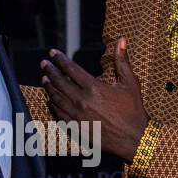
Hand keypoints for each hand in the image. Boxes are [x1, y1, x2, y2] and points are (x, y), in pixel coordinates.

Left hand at [41, 37, 147, 161]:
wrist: (134, 138)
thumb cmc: (133, 110)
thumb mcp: (130, 83)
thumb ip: (122, 61)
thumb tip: (122, 39)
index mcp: (94, 87)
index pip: (71, 69)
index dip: (60, 59)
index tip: (53, 52)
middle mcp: (82, 100)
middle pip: (60, 82)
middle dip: (50, 71)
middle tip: (44, 64)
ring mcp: (77, 115)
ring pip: (56, 98)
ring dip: (49, 87)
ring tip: (44, 79)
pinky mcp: (76, 128)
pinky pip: (59, 114)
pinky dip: (53, 105)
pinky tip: (50, 100)